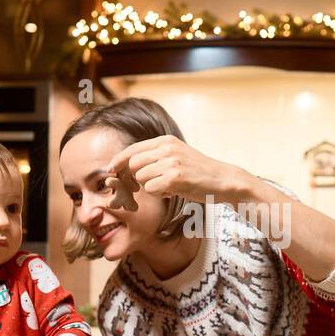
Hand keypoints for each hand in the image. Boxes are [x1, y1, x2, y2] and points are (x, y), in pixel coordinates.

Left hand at [107, 135, 248, 203]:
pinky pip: (151, 189)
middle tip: (143, 187)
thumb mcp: (178, 156)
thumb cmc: (199, 172)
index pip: (132, 149)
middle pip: (133, 164)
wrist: (224, 180)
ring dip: (149, 187)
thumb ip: (156, 156)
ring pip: (140, 178)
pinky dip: (159, 194)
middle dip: (132, 178)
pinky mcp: (175, 177)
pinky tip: (172, 192)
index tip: (110, 169)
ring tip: (166, 187)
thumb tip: (130, 165)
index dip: (118, 160)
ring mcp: (171, 162)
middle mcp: (167, 148)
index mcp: (166, 141)